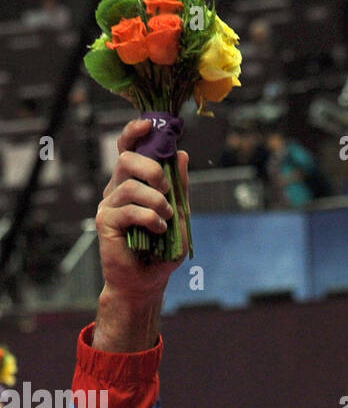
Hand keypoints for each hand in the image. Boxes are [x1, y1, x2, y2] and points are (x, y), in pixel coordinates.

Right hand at [93, 118, 189, 350]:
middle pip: (127, 159)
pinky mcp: (105, 222)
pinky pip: (128, 209)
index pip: (128, 148)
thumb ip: (180, 188)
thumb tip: (182, 154)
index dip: (135, 132)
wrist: (147, 283)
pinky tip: (159, 229)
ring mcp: (109, 204)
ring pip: (129, 184)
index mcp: (134, 183)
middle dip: (152, 170)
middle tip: (167, 191)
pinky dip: (149, 217)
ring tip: (166, 219)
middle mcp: (117, 189)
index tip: (150, 125)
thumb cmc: (162, 251)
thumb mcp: (180, 216)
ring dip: (156, 200)